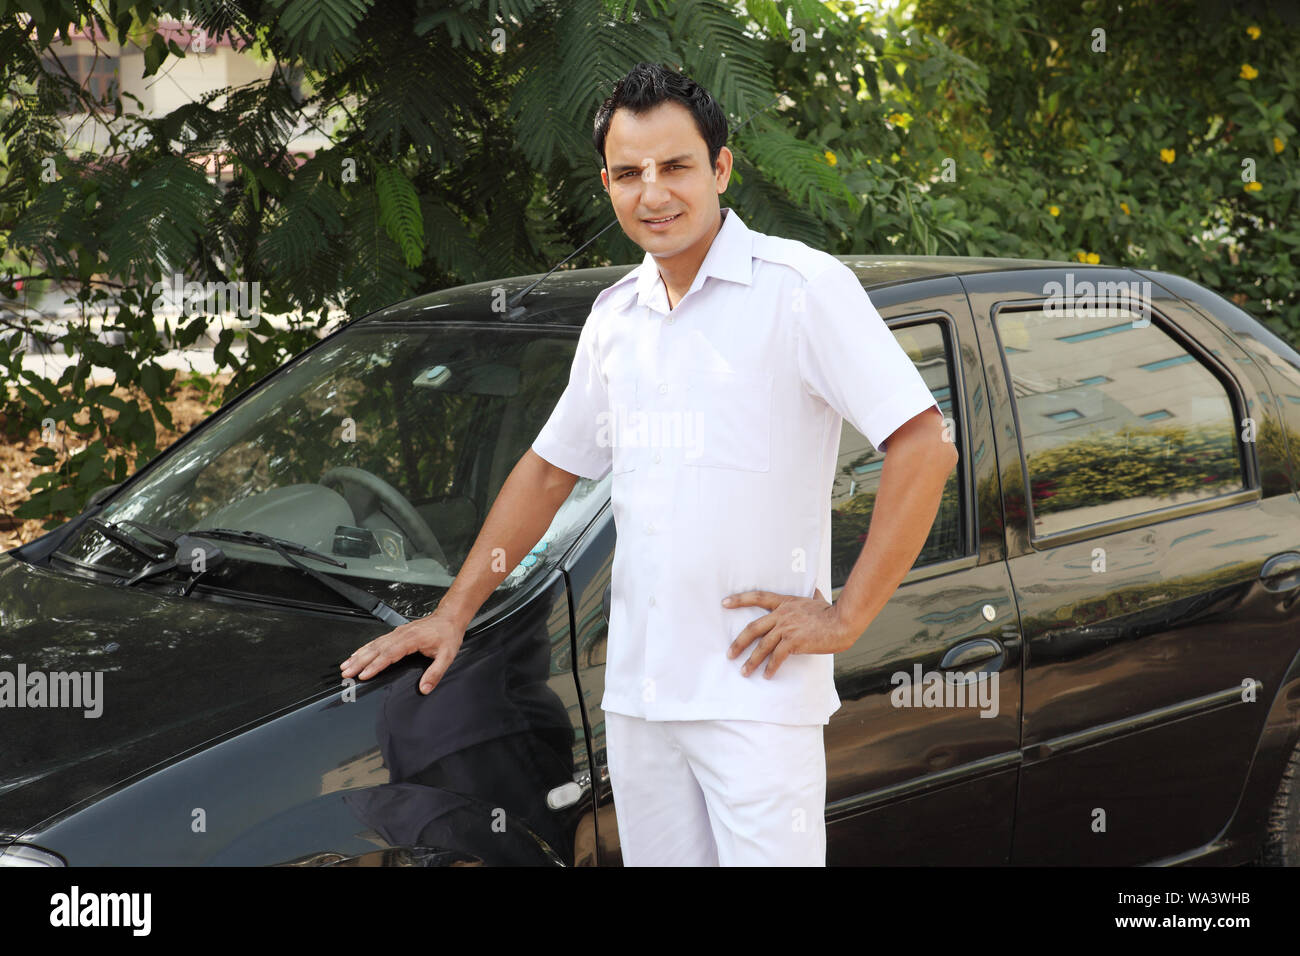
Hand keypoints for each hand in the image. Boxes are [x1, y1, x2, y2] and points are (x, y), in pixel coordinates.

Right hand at [340, 609, 464, 693]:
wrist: (449, 617)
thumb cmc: (447, 634)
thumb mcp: (447, 656)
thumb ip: (435, 673)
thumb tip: (425, 688)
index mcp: (411, 639)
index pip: (389, 654)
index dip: (375, 665)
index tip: (364, 674)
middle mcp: (401, 635)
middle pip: (376, 649)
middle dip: (359, 662)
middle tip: (346, 672)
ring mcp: (397, 633)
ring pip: (373, 644)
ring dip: (358, 655)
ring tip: (345, 666)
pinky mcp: (396, 633)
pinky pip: (377, 641)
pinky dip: (364, 648)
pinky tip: (356, 654)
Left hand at [722, 588, 854, 678]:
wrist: (842, 621)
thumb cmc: (832, 612)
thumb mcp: (818, 599)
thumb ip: (812, 595)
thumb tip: (814, 590)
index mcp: (785, 602)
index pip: (757, 597)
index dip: (739, 600)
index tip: (724, 603)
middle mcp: (782, 614)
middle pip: (753, 628)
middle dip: (739, 642)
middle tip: (730, 654)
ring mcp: (787, 627)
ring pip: (762, 645)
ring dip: (751, 661)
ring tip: (744, 672)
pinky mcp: (794, 641)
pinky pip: (777, 656)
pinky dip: (770, 667)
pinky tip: (767, 675)